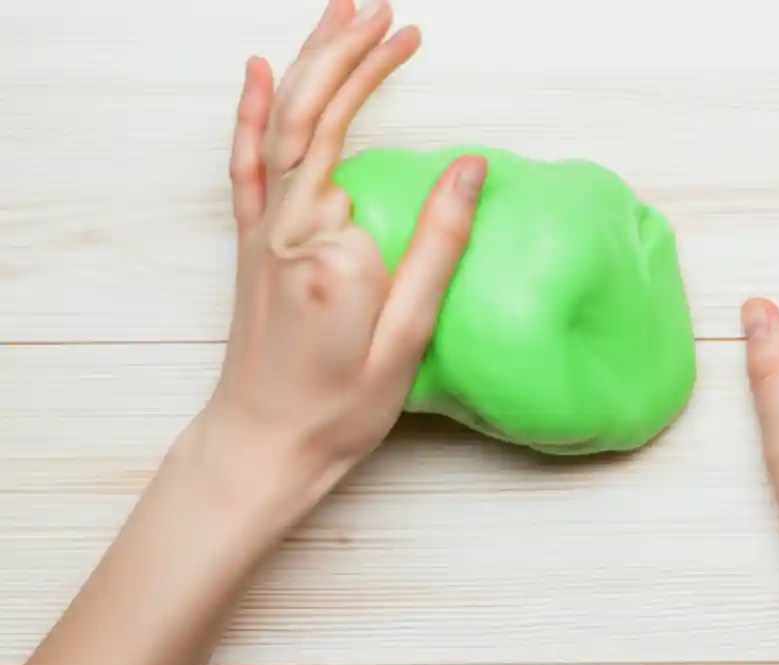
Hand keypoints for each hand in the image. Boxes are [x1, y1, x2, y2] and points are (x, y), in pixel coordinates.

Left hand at [191, 0, 486, 520]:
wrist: (263, 444)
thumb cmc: (340, 405)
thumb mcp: (407, 334)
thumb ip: (438, 245)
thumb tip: (469, 166)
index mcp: (327, 246)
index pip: (349, 139)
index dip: (376, 76)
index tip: (415, 38)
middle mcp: (284, 227)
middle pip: (309, 114)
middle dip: (345, 53)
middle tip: (385, 11)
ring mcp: (261, 232)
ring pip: (278, 126)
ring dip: (308, 66)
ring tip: (340, 16)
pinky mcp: (251, 244)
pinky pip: (246, 164)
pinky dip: (250, 113)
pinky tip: (259, 72)